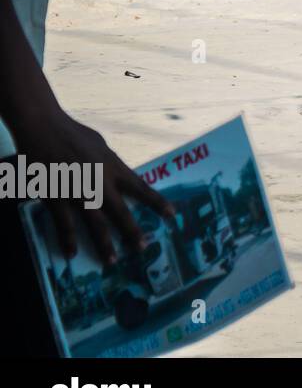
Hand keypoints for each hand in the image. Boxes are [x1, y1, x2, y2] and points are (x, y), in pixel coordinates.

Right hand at [13, 109, 174, 263]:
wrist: (43, 126)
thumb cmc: (72, 132)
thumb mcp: (100, 144)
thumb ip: (110, 161)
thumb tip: (119, 172)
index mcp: (114, 167)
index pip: (141, 188)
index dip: (157, 203)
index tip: (172, 215)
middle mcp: (100, 181)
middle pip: (121, 211)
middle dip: (133, 231)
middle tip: (143, 248)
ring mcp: (78, 190)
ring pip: (95, 222)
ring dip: (104, 243)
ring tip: (112, 261)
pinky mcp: (56, 195)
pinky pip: (64, 222)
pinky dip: (68, 239)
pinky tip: (72, 253)